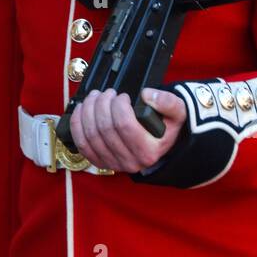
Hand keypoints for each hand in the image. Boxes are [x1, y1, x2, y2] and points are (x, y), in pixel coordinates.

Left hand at [70, 87, 186, 172]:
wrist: (160, 142)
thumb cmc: (166, 127)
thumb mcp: (178, 112)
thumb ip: (168, 102)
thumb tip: (147, 95)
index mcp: (149, 151)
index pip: (125, 125)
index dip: (119, 105)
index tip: (122, 96)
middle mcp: (130, 162)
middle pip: (105, 129)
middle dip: (102, 104)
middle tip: (107, 93)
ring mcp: (113, 164)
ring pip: (91, 135)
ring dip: (88, 111)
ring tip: (95, 97)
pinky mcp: (100, 162)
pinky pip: (82, 144)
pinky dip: (78, 125)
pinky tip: (81, 110)